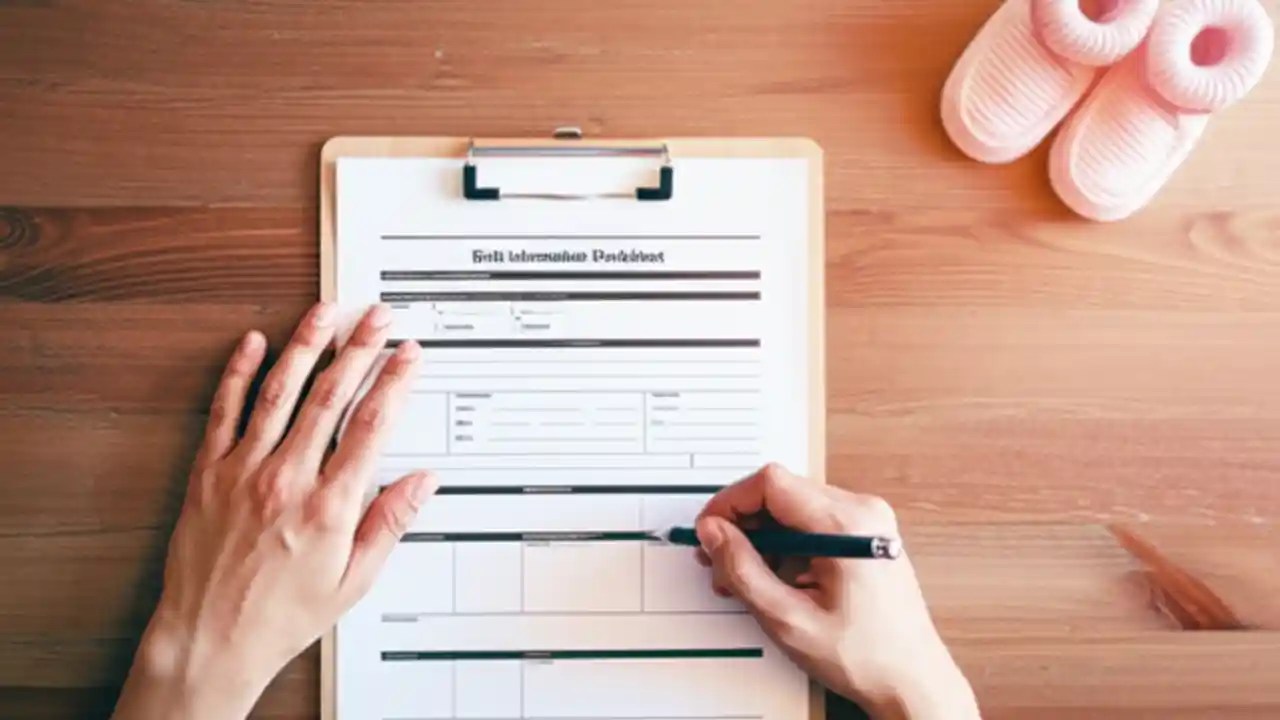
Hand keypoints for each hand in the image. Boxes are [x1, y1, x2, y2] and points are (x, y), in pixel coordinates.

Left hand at [113, 303, 436, 719]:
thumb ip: (389, 524)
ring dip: (305, 346)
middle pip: (330, 397)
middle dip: (358, 349)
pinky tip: (252, 344)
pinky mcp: (208, 473)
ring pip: (279, 392)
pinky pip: (224, 411)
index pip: (371, 426)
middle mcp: (286, 480)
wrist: (211, 638)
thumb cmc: (281, 614)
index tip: (407, 356)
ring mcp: (243, 471)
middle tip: (376, 319)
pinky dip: (237, 373)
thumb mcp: (354, 580)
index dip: (394, 382)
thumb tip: (421, 483)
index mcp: (328, 507)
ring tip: (324, 314)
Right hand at [696, 464, 978, 719]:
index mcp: (847, 525)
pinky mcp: (865, 535)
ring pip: (793, 507)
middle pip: (781, 491)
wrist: (911, 680)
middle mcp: (863, 512)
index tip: (709, 530)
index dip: (730, 503)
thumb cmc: (866, 656)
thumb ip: (743, 569)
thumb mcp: (788, 618)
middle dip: (742, 524)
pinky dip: (784, 544)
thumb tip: (713, 533)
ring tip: (744, 578)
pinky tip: (772, 578)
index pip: (771, 483)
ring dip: (761, 537)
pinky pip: (811, 522)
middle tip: (719, 560)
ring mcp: (867, 522)